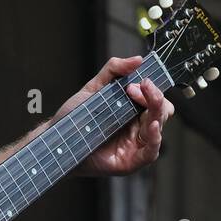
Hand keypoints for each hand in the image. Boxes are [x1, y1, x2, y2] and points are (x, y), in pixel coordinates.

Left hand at [53, 55, 174, 177]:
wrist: (58, 141)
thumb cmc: (75, 118)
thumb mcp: (94, 88)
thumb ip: (113, 70)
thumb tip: (137, 59)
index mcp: (133, 110)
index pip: (155, 98)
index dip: (151, 89)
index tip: (137, 83)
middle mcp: (137, 127)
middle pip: (162, 111)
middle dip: (155, 98)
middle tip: (137, 89)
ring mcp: (135, 144)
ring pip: (158, 128)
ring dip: (157, 113)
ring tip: (149, 103)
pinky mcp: (131, 161)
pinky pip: (151, 152)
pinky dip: (155, 138)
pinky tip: (152, 127)